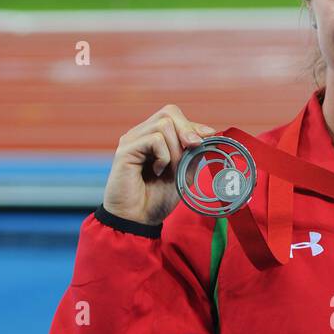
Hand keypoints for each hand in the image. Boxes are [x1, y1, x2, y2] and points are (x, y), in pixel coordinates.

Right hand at [102, 103, 214, 225]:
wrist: (139, 220)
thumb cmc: (157, 199)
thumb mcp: (183, 174)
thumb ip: (193, 154)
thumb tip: (208, 133)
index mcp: (153, 138)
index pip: (174, 115)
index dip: (193, 125)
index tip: (208, 138)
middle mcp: (141, 134)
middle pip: (169, 112)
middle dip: (187, 130)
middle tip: (193, 149)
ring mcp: (132, 140)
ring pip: (164, 125)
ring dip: (175, 150)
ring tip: (168, 170)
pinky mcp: (125, 150)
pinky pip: (154, 140)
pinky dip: (163, 156)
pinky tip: (157, 172)